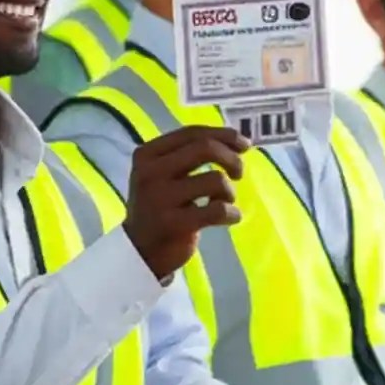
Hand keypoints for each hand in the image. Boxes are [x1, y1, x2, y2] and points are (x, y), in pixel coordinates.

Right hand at [124, 125, 247, 278]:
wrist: (140, 250)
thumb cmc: (160, 207)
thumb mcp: (164, 174)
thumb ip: (191, 155)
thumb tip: (236, 140)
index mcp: (148, 154)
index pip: (192, 133)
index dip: (223, 135)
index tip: (244, 144)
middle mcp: (151, 172)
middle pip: (204, 148)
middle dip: (231, 158)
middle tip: (239, 173)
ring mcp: (160, 198)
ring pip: (214, 180)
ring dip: (229, 191)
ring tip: (224, 202)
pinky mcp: (174, 224)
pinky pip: (217, 210)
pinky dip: (232, 213)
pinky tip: (230, 218)